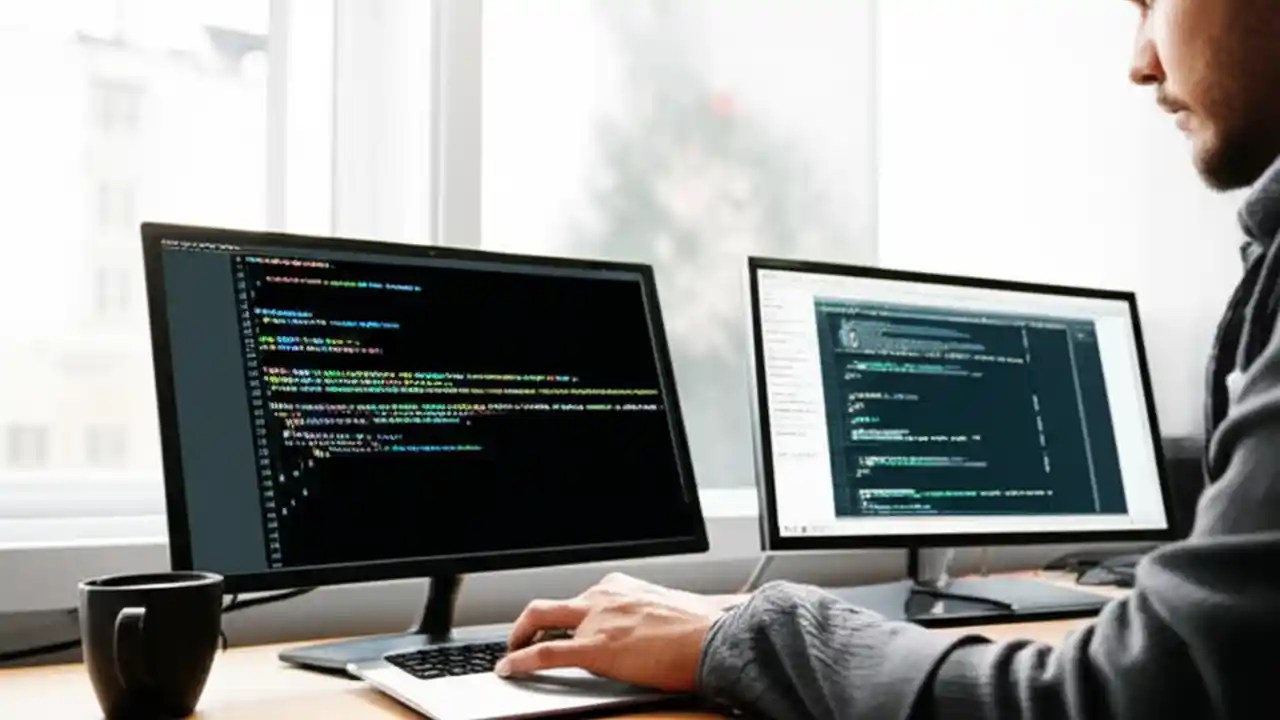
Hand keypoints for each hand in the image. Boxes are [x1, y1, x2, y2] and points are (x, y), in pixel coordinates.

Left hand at [495, 573, 745, 691]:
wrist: (717, 639)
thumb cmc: (707, 629)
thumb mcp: (674, 611)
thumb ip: (656, 615)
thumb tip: (669, 624)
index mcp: (623, 588)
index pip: (581, 598)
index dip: (566, 616)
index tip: (561, 625)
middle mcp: (605, 598)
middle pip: (550, 605)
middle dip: (529, 623)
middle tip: (521, 638)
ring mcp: (597, 621)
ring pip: (540, 620)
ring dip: (519, 639)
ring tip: (513, 655)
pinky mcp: (595, 649)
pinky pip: (546, 653)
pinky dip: (521, 660)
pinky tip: (509, 669)